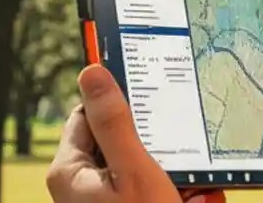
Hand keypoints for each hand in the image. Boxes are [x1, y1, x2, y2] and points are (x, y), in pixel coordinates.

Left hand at [47, 64, 223, 202]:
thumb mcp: (133, 172)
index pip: (90, 114)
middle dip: (163, 150)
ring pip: (150, 170)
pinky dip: (182, 198)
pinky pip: (160, 193)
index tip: (154, 100)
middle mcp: (84, 188)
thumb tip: (92, 72)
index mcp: (70, 172)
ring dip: (178, 178)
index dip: (123, 105)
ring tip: (192, 197)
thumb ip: (115, 122)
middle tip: (185, 165)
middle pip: (126, 143)